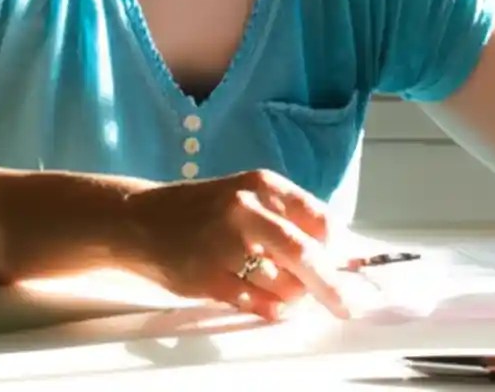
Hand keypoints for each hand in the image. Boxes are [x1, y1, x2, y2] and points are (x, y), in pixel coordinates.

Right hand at [117, 169, 353, 320]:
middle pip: (306, 254)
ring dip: (296, 297)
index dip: (343, 248)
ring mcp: (224, 244)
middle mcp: (245, 210)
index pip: (320, 219)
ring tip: (292, 296)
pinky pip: (256, 301)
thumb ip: (288, 217)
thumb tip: (339, 250)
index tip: (354, 267)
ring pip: (283, 283)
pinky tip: (275, 307)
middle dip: (332, 286)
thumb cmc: (202, 211)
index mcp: (262, 185)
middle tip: (346, 305)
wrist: (139, 221)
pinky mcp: (207, 277)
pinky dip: (273, 309)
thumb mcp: (246, 196)